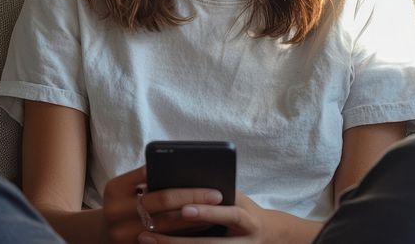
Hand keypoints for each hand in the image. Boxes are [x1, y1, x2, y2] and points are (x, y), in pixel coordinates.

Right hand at [101, 166, 223, 243]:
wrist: (101, 233)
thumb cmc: (124, 202)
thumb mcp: (127, 186)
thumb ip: (147, 178)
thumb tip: (189, 169)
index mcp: (114, 188)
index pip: (153, 178)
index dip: (178, 177)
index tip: (205, 178)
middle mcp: (114, 211)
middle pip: (162, 202)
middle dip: (192, 197)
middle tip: (217, 195)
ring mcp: (121, 234)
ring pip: (167, 225)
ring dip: (194, 218)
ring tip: (215, 211)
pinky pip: (164, 242)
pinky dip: (185, 234)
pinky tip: (202, 228)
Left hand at [135, 192, 273, 243]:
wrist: (270, 237)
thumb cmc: (246, 210)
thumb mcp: (238, 199)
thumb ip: (217, 193)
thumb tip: (184, 177)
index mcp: (247, 220)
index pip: (229, 216)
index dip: (207, 213)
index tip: (183, 209)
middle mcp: (243, 243)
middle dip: (176, 241)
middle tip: (147, 234)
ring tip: (145, 241)